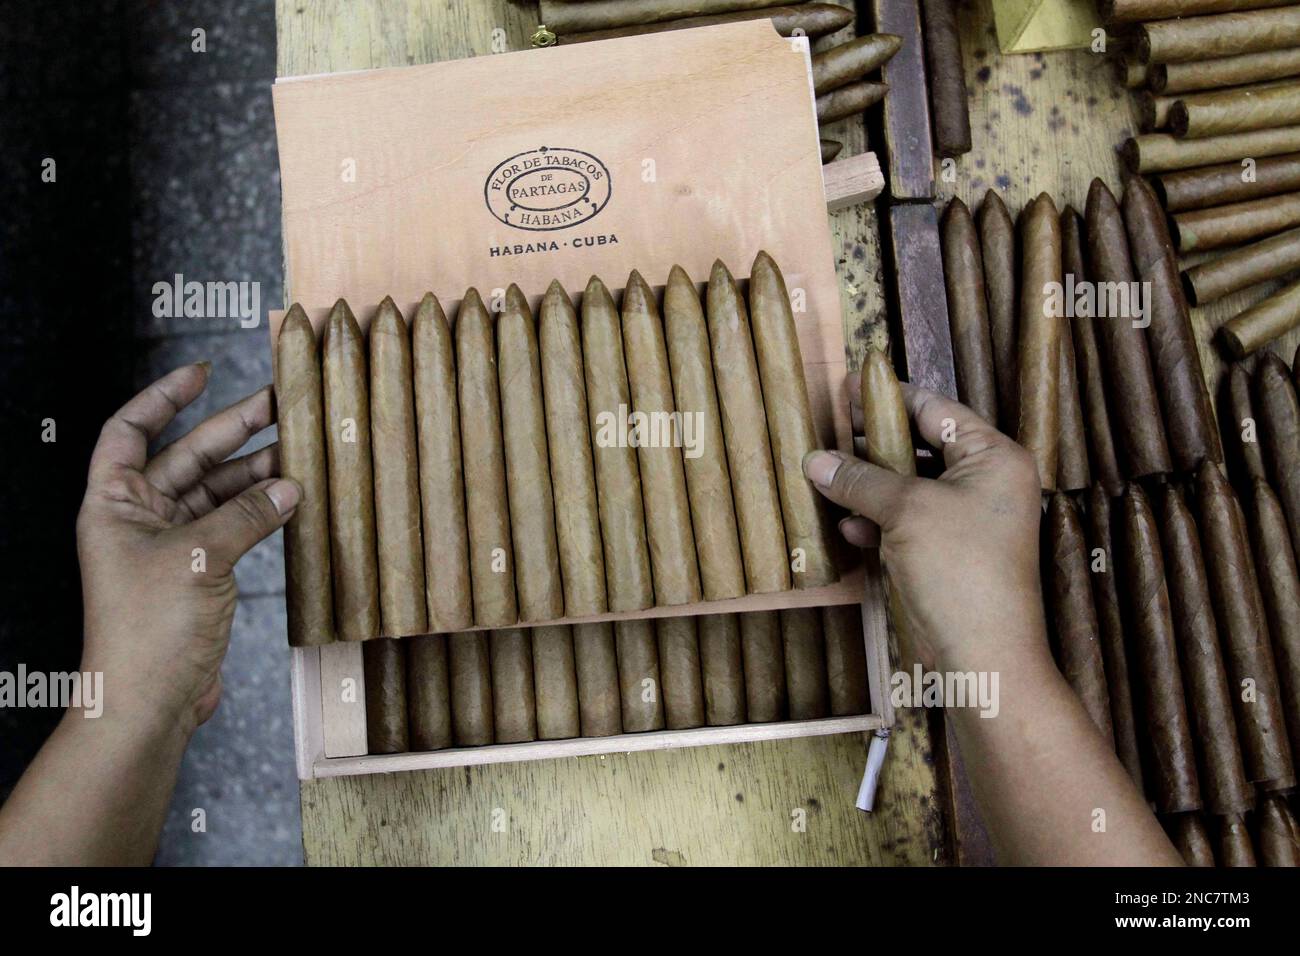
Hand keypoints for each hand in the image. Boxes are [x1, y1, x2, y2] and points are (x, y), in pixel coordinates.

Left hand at [76, 363, 298, 738]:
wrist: (149, 702)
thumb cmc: (149, 628)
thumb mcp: (199, 557)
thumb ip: (247, 515)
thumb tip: (291, 485)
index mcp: (114, 503)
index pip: (131, 430)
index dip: (164, 397)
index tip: (202, 372)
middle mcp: (140, 518)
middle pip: (188, 456)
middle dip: (233, 430)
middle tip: (280, 404)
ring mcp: (172, 546)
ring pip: (219, 492)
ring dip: (258, 474)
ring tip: (302, 452)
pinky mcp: (201, 573)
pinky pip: (235, 526)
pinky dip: (263, 512)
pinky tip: (295, 499)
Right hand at [803, 379, 1044, 672]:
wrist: (981, 654)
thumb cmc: (959, 568)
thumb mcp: (906, 510)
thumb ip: (860, 479)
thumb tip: (815, 460)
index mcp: (994, 457)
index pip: (936, 411)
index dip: (890, 399)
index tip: (848, 389)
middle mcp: (986, 483)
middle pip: (921, 447)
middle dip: (873, 445)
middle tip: (829, 433)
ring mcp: (967, 521)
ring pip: (909, 488)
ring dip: (869, 486)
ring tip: (826, 477)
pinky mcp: (947, 555)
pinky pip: (906, 524)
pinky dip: (876, 522)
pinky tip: (846, 527)